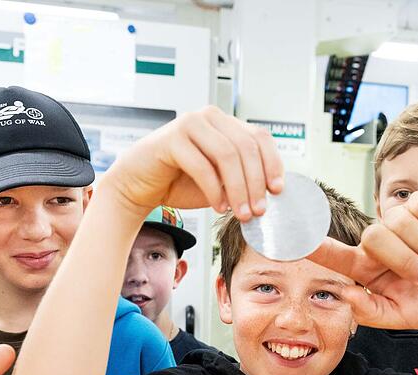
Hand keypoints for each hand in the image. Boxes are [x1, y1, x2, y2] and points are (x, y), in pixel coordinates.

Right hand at [101, 106, 284, 220]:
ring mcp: (190, 124)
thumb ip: (242, 178)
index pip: (260, 137)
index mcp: (226, 123)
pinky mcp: (172, 138)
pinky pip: (202, 165)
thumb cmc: (181, 182)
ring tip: (241, 213)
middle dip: (256, 183)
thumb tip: (272, 192)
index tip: (278, 190)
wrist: (139, 186)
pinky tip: (218, 207)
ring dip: (239, 188)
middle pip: (246, 147)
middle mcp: (210, 117)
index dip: (273, 163)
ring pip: (227, 155)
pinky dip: (214, 190)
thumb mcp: (221, 181)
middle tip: (259, 211)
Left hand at [309, 191, 417, 328]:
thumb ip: (373, 312)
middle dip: (404, 262)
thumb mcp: (404, 317)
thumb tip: (346, 296)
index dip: (310, 245)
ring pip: (397, 224)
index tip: (285, 237)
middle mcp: (380, 240)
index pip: (332, 254)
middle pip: (373, 238)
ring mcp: (400, 219)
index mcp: (368, 268)